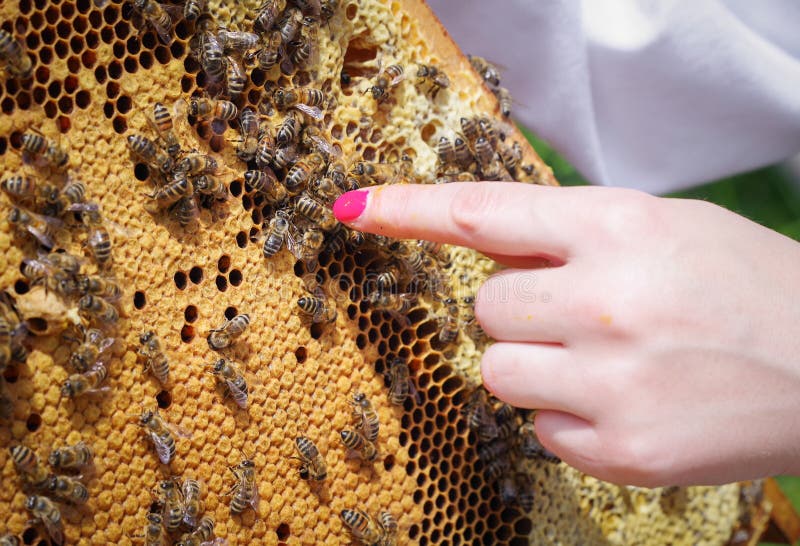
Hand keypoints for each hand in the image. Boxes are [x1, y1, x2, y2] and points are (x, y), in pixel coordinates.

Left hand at [333, 182, 799, 486]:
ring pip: (497, 370)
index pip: (482, 212)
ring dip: (534, 363)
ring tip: (605, 360)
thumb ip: (568, 236)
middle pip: (483, 307)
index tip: (354, 208)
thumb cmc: (741, 284)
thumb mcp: (659, 228)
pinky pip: (538, 429)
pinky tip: (627, 401)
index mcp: (617, 228)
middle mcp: (606, 301)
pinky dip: (568, 415)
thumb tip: (488, 252)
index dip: (407, 209)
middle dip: (516, 311)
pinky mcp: (620, 450)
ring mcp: (611, 382)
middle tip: (579, 313)